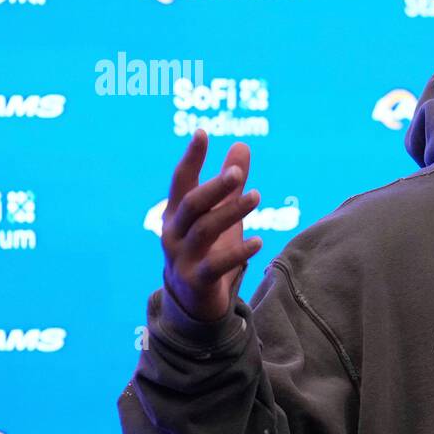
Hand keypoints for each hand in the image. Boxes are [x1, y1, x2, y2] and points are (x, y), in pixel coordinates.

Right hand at [161, 130, 261, 321]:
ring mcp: (182, 258)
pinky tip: (259, 242)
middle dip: (214, 187)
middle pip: (191, 204)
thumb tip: (242, 144)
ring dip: (230, 212)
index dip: (191, 158)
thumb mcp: (220, 213)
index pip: (181, 181)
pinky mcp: (197, 280)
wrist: (193, 300)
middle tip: (237, 172)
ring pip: (204, 231)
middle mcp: (173, 232)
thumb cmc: (208, 248)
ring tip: (257, 196)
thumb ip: (231, 182)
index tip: (202, 133)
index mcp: (176, 212)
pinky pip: (217, 265)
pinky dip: (238, 253)